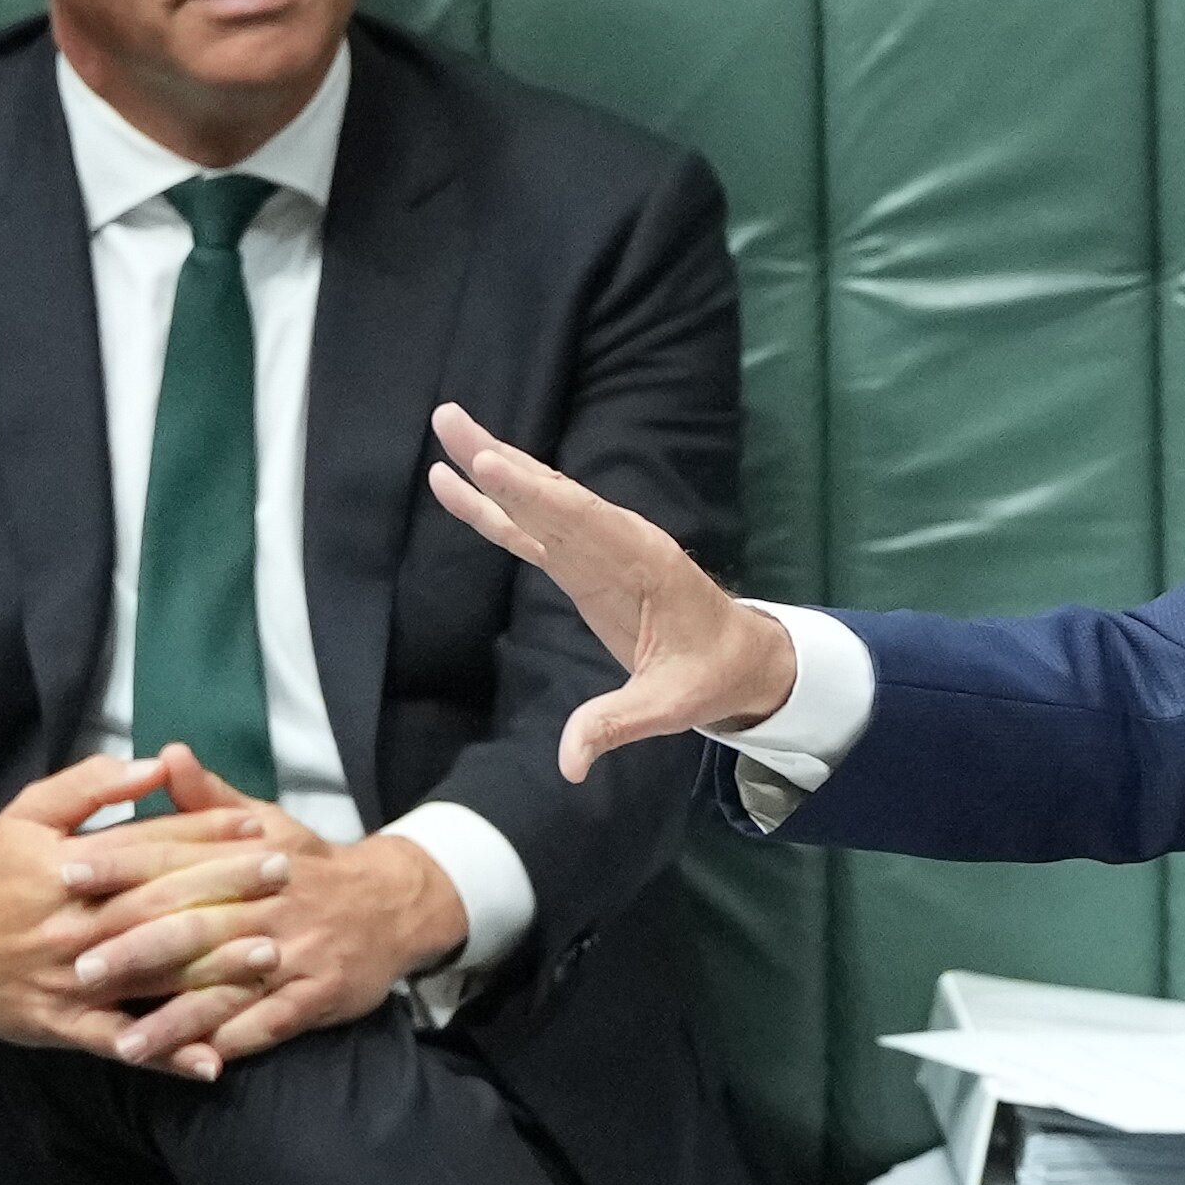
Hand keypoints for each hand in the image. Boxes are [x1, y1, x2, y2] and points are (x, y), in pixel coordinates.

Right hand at [0, 755, 292, 1072]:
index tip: (259, 828)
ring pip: (148, 974)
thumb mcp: (28, 815)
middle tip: (287, 877)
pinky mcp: (62, 1024)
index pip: (146, 849)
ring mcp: (67, 980)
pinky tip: (212, 1061)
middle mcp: (69, 926)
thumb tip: (154, 763)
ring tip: (272, 956)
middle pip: (159, 906)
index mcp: (63, 870)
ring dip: (212, 969)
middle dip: (227, 891)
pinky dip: (165, 1053)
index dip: (204, 836)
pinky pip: (120, 1041)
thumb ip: (89, 787)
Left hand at [94, 752, 467, 1075]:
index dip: (119, 866)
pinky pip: (267, 1025)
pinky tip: (189, 1063)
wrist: (394, 904)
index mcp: (248, 860)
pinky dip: (228, 1044)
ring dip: (174, 1020)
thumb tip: (167, 753)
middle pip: (194, 928)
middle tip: (77, 969)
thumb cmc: (310, 866)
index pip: (174, 859)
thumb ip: (207, 798)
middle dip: (134, 950)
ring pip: (226, 988)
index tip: (64, 873)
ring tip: (123, 1045)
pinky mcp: (316, 997)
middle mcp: (269, 907)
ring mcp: (295, 956)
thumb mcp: (264, 822)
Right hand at [423, 403, 794, 777]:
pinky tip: (452, 482)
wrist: (739, 659)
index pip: (581, 522)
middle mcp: (618, 542)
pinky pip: (529, 530)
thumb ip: (618, 725)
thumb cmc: (712, 676)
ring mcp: (596, 549)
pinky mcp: (580, 563)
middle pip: (550, 496)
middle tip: (450, 421)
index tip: (491, 460)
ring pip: (536, 502)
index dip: (533, 492)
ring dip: (491, 466)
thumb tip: (570, 763)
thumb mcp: (672, 706)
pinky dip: (493, 508)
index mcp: (645, 562)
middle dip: (500, 460)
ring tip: (445, 425)